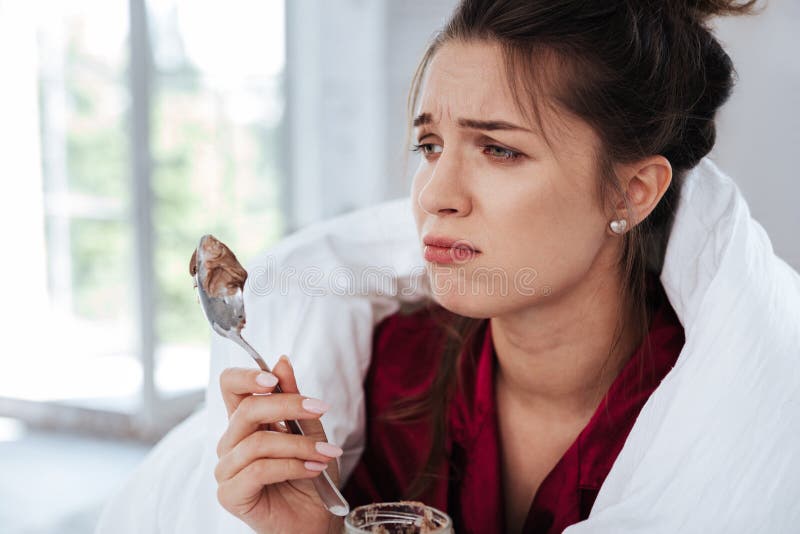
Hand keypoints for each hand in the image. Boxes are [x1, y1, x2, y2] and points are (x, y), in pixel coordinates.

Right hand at [215, 356, 343, 533]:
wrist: (316, 521)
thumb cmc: (311, 477)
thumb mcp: (310, 431)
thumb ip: (294, 398)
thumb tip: (282, 361)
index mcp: (246, 423)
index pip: (229, 386)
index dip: (246, 376)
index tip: (274, 377)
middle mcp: (231, 443)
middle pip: (247, 409)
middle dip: (288, 405)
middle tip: (320, 409)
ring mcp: (227, 470)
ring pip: (258, 442)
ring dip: (299, 445)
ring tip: (326, 454)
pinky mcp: (230, 495)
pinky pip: (258, 470)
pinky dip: (292, 466)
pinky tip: (313, 469)